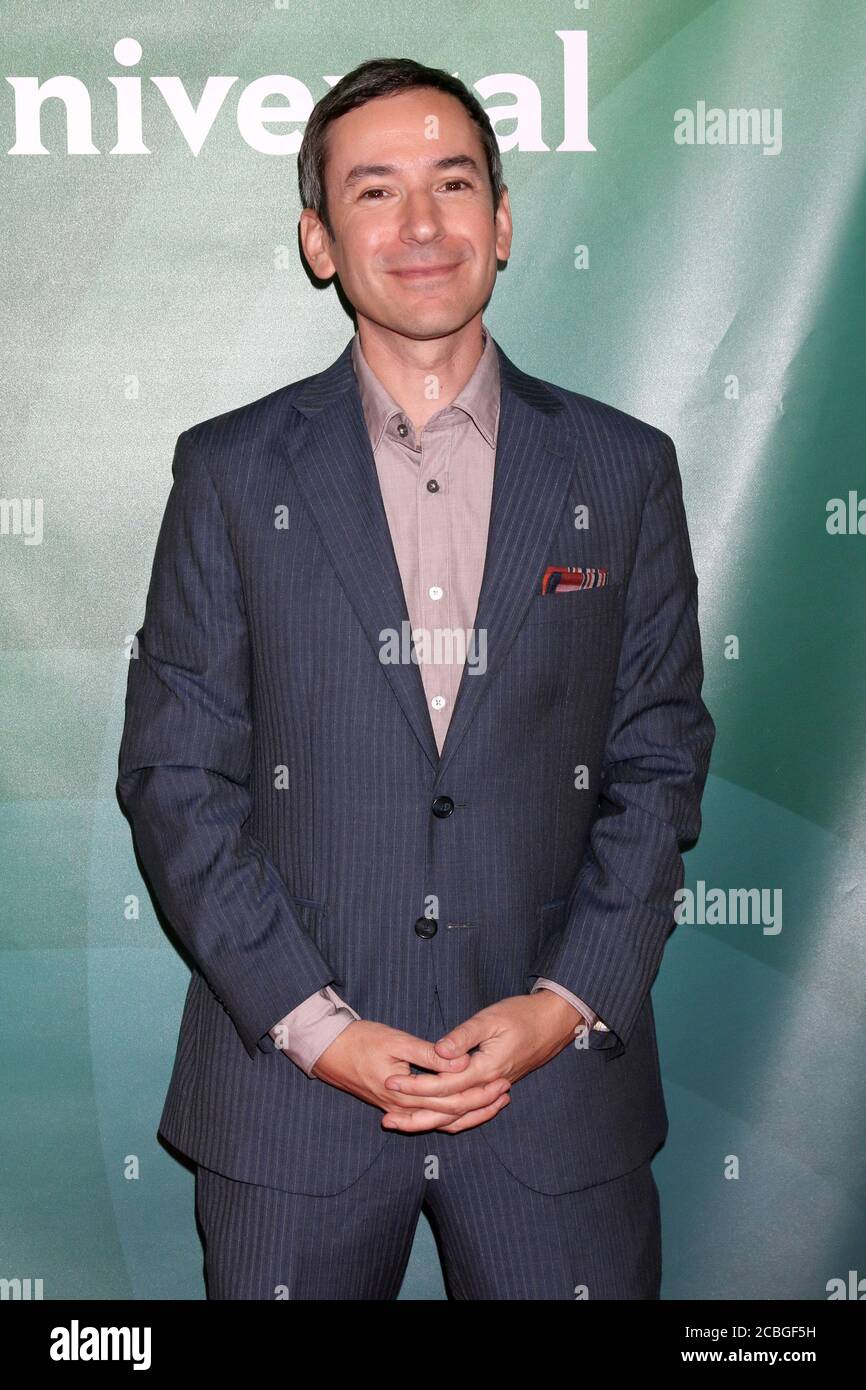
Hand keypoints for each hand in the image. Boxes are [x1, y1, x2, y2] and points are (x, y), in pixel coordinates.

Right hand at [311, 1020, 513, 1132]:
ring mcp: (399, 1110)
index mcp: (407, 1093)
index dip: (480, 1092)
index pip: (453, 1100)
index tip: (502, 1080)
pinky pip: (428, 1119)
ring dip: (469, 1114)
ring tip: (494, 1103)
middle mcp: (404, 1108)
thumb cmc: (360, 1040)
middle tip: (506, 1092)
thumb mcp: (396, 1041)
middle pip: (451, 1115)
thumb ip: (429, 1054)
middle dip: (481, 1105)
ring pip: (441, 1122)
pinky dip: (449, 1116)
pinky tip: (463, 1110)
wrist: (327, 1051)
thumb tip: (460, 1062)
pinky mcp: (395, 1106)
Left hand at [378, 993, 585, 1128]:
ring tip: (401, 1125)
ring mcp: (492, 1090)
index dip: (415, 1087)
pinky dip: (451, 1121)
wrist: (553, 1023)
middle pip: (448, 1110)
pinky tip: (435, 1120)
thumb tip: (439, 1051)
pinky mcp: (494, 1088)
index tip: (390, 1083)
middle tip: (386, 1118)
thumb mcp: (490, 1019)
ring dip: (430, 1123)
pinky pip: (470, 1114)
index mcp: (485, 1069)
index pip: (443, 1086)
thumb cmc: (521, 1015)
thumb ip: (463, 1036)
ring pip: (459, 1118)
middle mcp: (488, 1086)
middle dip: (415, 1114)